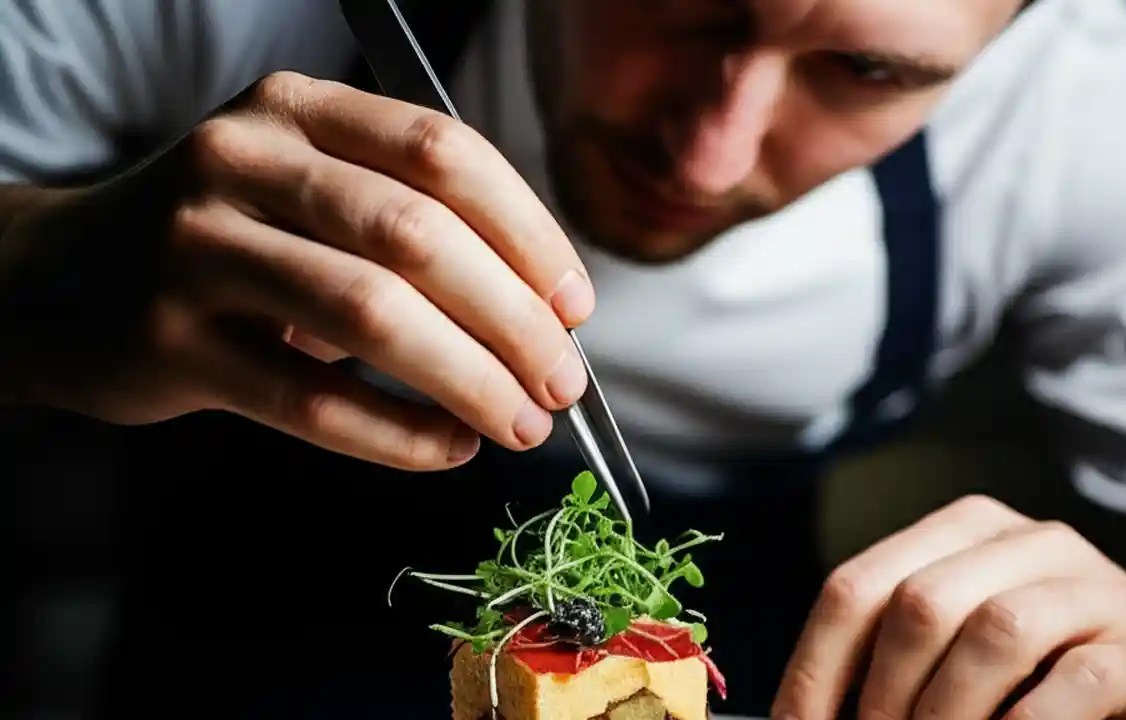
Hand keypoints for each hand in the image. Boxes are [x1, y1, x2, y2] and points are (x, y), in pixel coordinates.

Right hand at [0, 70, 591, 469]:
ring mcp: (196, 246)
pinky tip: (444, 447)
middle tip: (562, 384)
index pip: (445, 154)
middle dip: (513, 321)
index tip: (576, 304)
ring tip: (518, 424)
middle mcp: (244, 159)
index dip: (529, 234)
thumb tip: (541, 312)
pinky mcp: (169, 341)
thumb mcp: (304, 190)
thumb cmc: (223, 240)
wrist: (57, 282)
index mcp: (298, 107)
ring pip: (370, 316)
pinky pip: (309, 398)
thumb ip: (407, 222)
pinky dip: (396, 433)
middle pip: (418, 236)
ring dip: (468, 380)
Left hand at [772, 496, 1125, 718]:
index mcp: (960, 530)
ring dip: (945, 711)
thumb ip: (893, 657)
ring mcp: (1091, 586)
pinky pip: (1075, 681)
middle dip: (879, 695)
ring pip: (993, 631)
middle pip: (918, 604)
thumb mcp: (958, 647)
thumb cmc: (1042, 669)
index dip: (814, 666)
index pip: (856, 586)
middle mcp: (1024, 540)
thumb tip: (801, 715)